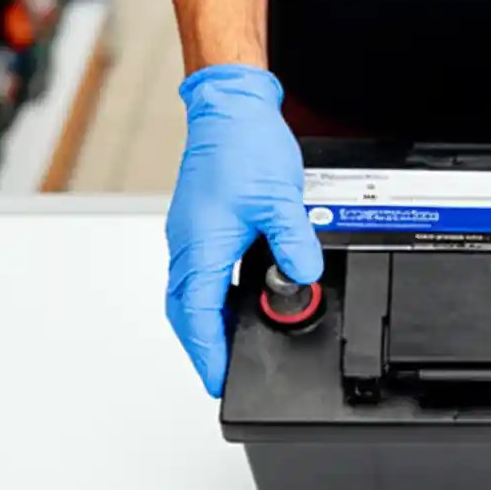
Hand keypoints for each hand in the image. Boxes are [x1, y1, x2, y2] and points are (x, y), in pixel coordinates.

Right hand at [165, 64, 323, 396]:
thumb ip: (294, 244)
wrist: (230, 109)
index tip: (219, 381)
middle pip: (187, 312)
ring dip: (206, 323)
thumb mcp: (281, 201)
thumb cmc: (245, 146)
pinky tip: (233, 302)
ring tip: (228, 347)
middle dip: (203, 347)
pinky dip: (213, 298)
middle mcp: (189, 245)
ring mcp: (192, 236)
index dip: (210, 354)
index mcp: (201, 246)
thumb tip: (303, 275)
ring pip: (191, 294)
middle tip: (222, 373)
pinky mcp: (201, 226)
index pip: (199, 316)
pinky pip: (201, 274)